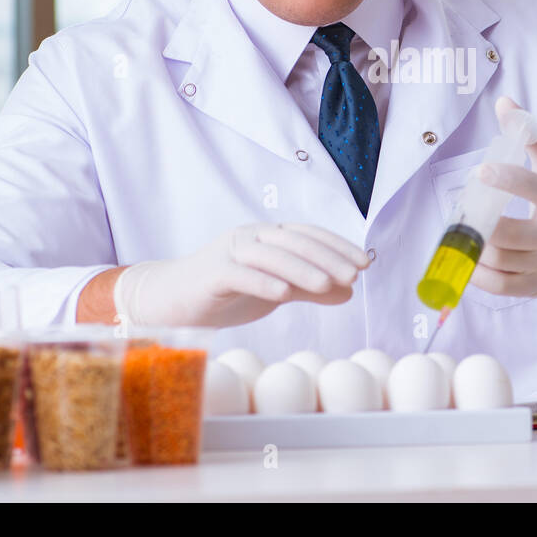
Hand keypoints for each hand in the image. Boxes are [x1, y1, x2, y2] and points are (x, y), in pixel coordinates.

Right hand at [113, 222, 371, 327]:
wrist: (171, 301)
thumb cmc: (225, 293)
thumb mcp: (275, 290)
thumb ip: (308, 288)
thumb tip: (349, 291)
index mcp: (268, 237)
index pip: (308, 236)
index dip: (338, 246)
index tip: (364, 264)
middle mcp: (251, 237)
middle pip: (294, 242)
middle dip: (327, 257)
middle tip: (354, 275)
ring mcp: (230, 252)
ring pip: (271, 256)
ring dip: (302, 269)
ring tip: (327, 285)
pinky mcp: (211, 273)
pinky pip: (240, 274)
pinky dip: (262, 282)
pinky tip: (283, 295)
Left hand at [467, 96, 536, 305]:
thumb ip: (531, 135)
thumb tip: (504, 102)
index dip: (509, 180)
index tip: (481, 169)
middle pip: (513, 235)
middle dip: (481, 225)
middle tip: (462, 211)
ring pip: (503, 262)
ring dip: (474, 248)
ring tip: (460, 232)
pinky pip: (504, 286)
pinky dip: (479, 276)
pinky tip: (466, 260)